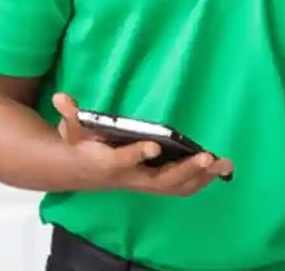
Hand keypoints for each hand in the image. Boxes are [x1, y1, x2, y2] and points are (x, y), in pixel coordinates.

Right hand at [52, 93, 233, 196]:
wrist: (79, 172)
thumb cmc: (80, 146)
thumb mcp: (71, 128)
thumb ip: (70, 113)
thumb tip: (62, 97)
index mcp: (108, 163)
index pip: (123, 161)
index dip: (138, 154)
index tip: (155, 144)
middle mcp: (130, 178)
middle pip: (160, 181)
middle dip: (185, 170)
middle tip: (206, 156)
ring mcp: (143, 183)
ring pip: (175, 187)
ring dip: (201, 177)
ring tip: (223, 163)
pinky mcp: (153, 183)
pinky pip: (180, 187)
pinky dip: (200, 179)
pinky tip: (217, 168)